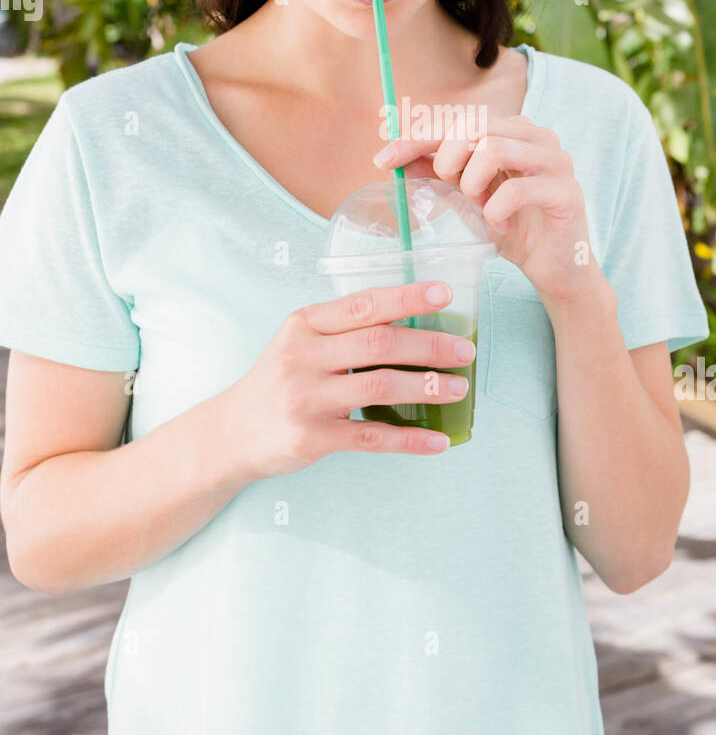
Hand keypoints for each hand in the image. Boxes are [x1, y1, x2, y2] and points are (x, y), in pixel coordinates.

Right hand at [228, 279, 474, 477]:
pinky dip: (409, 440)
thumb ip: (344, 331)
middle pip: (378, 344)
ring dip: (426, 387)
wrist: (232, 432)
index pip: (363, 304)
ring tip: (458, 388)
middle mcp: (302, 356)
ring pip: (379, 388)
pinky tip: (438, 440)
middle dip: (429, 345)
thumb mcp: (300, 342)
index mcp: (304, 324)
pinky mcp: (311, 438)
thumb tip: (415, 324)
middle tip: (465, 350)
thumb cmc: (280, 380)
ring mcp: (306, 399)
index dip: (406, 297)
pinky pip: (371, 438)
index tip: (445, 293)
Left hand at [373, 114, 598, 308]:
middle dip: (448, 158)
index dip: (417, 137)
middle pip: (475, 124)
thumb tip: (395, 157)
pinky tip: (498, 226)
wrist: (553, 269)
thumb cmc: (512, 228)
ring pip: (495, 148)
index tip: (383, 160)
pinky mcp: (568, 193)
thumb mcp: (467, 197)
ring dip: (473, 183)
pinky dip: (495, 210)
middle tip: (450, 187)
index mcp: (514, 130)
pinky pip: (517, 190)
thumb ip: (438, 172)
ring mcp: (557, 161)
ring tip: (480, 207)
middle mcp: (538, 136)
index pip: (458, 119)